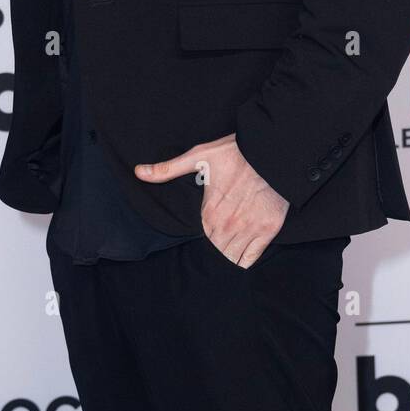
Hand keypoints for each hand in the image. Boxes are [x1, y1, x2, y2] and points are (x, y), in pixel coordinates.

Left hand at [134, 132, 289, 267]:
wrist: (271, 149)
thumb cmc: (235, 152)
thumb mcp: (198, 157)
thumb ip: (168, 169)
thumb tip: (138, 172)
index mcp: (209, 213)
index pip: (200, 243)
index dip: (200, 242)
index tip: (203, 238)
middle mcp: (227, 226)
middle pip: (215, 253)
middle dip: (213, 254)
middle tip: (212, 251)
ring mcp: (249, 230)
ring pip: (231, 259)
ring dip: (227, 259)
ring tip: (224, 256)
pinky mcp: (268, 230)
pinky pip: (251, 258)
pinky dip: (245, 260)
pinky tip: (240, 256)